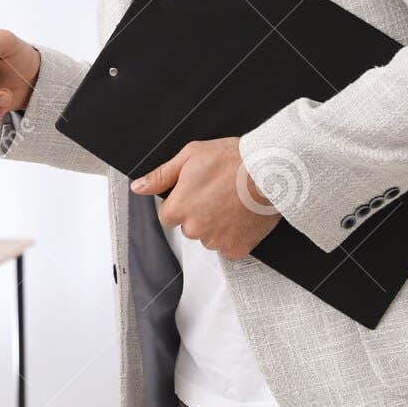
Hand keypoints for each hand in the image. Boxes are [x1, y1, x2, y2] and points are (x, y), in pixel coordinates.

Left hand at [130, 137, 280, 259]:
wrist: (269, 171)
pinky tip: (242, 217)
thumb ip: (161, 176)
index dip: (181, 203)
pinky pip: (229, 247)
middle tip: (218, 194)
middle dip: (199, 214)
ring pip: (209, 238)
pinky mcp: (237, 249)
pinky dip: (235, 236)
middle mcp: (194, 229)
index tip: (196, 193)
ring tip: (233, 203)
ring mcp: (216, 241)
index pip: (167, 216)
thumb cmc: (232, 160)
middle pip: (189, 228)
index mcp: (178, 209)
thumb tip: (138, 187)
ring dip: (216, 225)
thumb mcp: (189, 157)